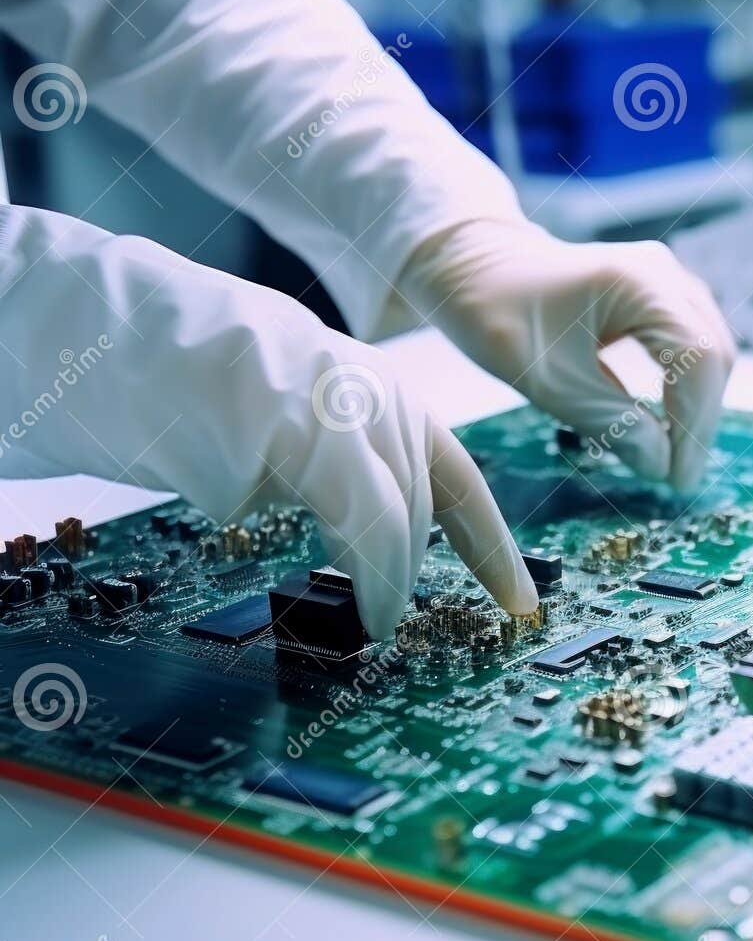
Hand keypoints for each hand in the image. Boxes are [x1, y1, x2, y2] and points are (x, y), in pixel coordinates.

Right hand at [0, 204, 538, 639]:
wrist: (37, 318)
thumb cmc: (117, 380)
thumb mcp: (235, 415)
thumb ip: (302, 459)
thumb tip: (348, 534)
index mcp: (331, 366)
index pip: (436, 453)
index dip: (483, 531)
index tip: (516, 593)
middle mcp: (334, 366)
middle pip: (425, 474)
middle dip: (439, 553)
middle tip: (419, 617)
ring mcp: (307, 381)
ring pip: (399, 490)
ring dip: (401, 568)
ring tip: (387, 622)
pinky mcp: (272, 405)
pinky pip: (357, 499)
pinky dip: (377, 563)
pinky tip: (372, 607)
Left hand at [393, 218, 736, 491]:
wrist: (470, 264)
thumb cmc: (495, 312)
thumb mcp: (546, 381)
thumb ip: (609, 423)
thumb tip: (662, 466)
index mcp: (639, 282)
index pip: (698, 360)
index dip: (696, 426)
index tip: (679, 479)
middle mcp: (663, 274)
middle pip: (713, 356)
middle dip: (699, 422)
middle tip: (676, 477)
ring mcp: (664, 281)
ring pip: (707, 353)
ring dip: (695, 407)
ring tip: (671, 456)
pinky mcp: (656, 297)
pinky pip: (688, 348)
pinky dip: (682, 389)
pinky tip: (665, 426)